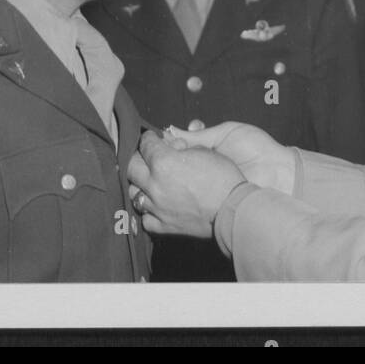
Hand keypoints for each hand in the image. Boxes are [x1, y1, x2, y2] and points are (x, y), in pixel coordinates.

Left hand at [127, 131, 244, 238]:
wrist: (234, 209)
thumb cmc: (223, 177)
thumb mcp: (205, 151)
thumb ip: (183, 147)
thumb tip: (173, 146)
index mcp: (163, 162)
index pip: (146, 144)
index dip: (149, 138)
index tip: (152, 138)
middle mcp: (155, 185)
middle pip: (131, 167)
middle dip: (138, 158)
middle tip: (146, 157)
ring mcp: (157, 207)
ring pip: (134, 193)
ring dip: (140, 185)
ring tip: (149, 181)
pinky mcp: (164, 225)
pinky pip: (145, 218)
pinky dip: (148, 210)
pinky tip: (155, 205)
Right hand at [166, 121, 295, 195]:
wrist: (277, 172)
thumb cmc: (257, 148)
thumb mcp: (227, 132)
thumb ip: (200, 135)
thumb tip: (170, 132)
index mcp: (205, 151)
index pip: (176, 149)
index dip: (165, 145)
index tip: (156, 142)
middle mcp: (200, 170)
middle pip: (171, 167)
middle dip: (162, 160)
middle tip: (162, 154)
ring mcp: (202, 188)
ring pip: (173, 184)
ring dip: (166, 176)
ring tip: (164, 169)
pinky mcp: (206, 202)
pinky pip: (185, 200)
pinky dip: (176, 195)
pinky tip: (172, 186)